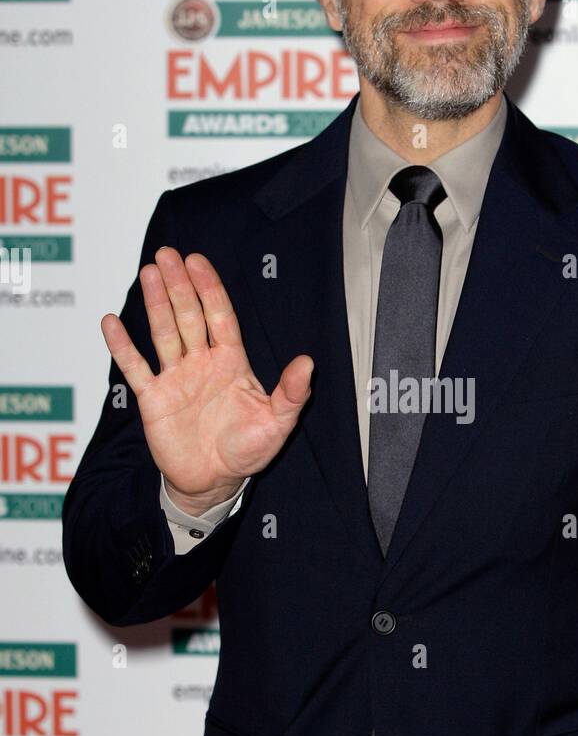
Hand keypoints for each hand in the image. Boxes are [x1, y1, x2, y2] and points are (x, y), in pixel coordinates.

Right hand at [101, 246, 312, 513]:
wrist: (215, 482)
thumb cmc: (248, 450)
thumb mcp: (278, 423)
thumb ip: (291, 393)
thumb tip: (308, 363)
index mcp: (231, 362)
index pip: (219, 316)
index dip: (209, 288)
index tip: (197, 262)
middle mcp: (202, 363)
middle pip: (189, 316)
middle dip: (179, 285)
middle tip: (167, 254)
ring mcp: (176, 377)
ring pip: (163, 333)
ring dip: (155, 303)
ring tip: (148, 273)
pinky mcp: (153, 397)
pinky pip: (135, 367)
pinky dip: (122, 346)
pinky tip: (110, 322)